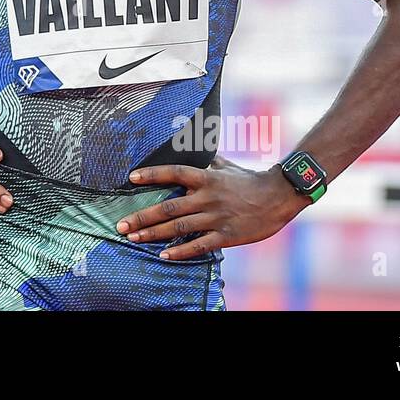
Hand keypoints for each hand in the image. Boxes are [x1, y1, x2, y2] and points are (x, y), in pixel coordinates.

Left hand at [114, 155, 310, 258]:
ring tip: (133, 238)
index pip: (174, 172)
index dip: (152, 174)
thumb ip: (204, 160)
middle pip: (168, 207)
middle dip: (142, 217)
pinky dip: (180, 251)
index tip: (131, 178)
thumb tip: (187, 144)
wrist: (279, 197)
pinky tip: (164, 255)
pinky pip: (199, 245)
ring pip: (179, 227)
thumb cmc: (248, 180)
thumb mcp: (225, 165)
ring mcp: (216, 218)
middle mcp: (207, 197)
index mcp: (206, 177)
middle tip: (121, 225)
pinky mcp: (227, 235)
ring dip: (153, 234)